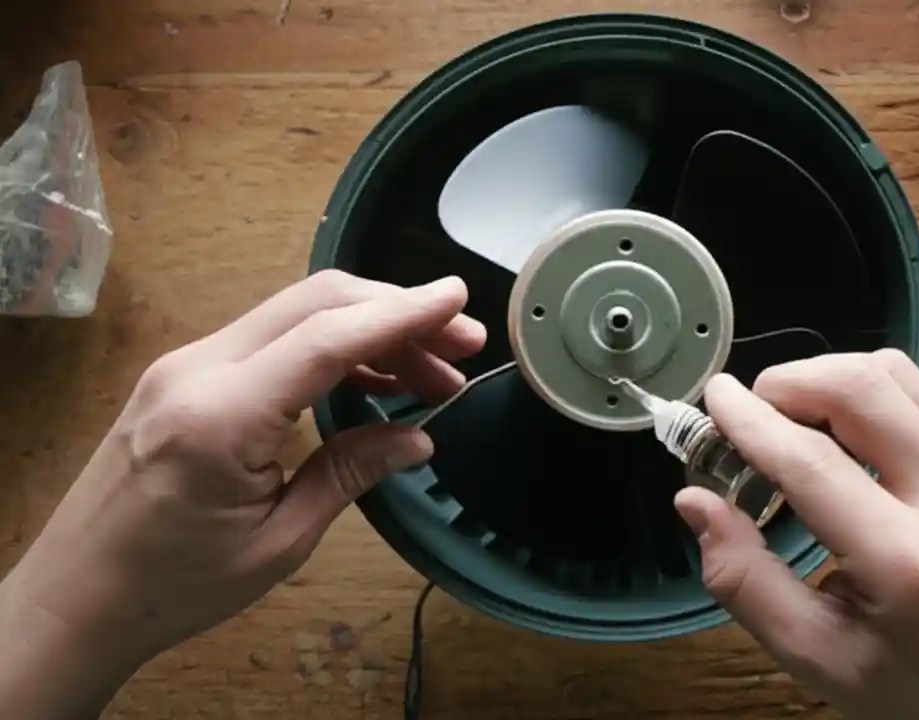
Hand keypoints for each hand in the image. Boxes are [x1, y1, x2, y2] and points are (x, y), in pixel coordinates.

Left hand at [0, 271, 484, 718]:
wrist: (77, 596)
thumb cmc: (171, 584)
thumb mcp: (277, 542)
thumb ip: (348, 474)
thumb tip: (418, 438)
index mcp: (219, 417)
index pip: (327, 338)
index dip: (402, 314)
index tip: (457, 300)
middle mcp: (197, 371)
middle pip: (314, 304)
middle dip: (396, 314)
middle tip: (462, 345)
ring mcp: (185, 366)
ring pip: (294, 314)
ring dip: (368, 330)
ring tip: (431, 373)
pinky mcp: (185, 376)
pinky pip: (270, 340)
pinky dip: (329, 347)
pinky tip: (374, 381)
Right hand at [674, 351, 918, 719]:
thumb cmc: (912, 692)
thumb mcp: (815, 657)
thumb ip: (745, 580)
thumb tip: (694, 500)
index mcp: (909, 565)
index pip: (814, 462)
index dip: (751, 421)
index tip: (712, 397)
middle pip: (863, 390)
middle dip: (790, 383)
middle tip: (751, 415)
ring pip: (896, 374)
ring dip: (828, 379)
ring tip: (791, 420)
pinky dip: (867, 392)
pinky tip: (840, 430)